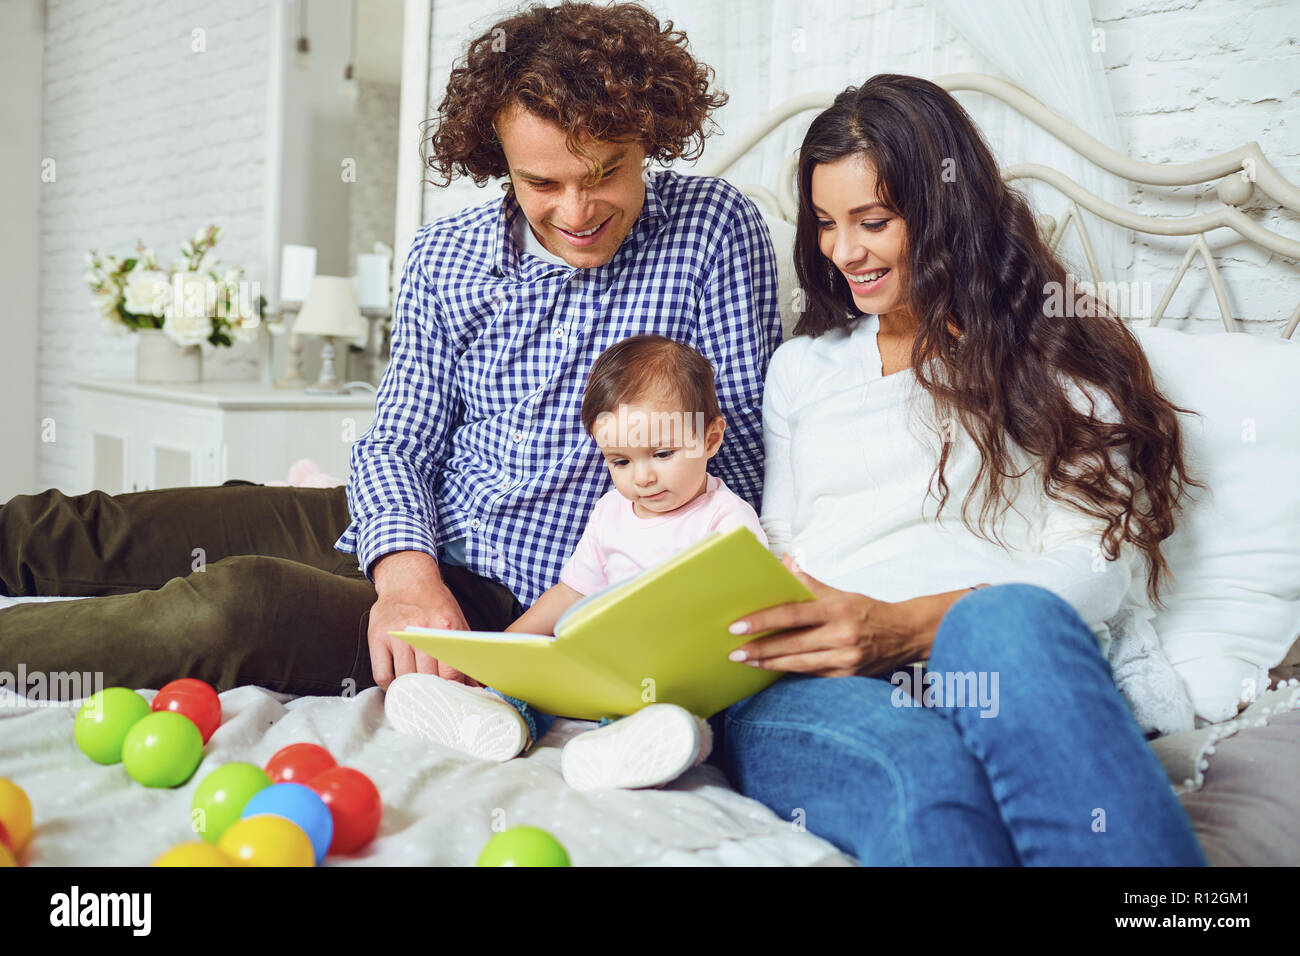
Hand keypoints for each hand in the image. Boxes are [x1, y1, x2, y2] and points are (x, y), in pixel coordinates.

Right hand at [368, 551, 476, 690]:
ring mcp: (395, 634)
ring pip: (404, 678)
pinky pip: (381, 674)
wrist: (407, 579)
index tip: (454, 699)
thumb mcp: (456, 622)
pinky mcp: (377, 637)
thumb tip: (474, 685)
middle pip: (426, 677)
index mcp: (444, 625)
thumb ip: (464, 653)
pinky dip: (390, 686)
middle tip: (436, 701)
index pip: (450, 671)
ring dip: (412, 691)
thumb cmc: (434, 603)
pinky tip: (399, 685)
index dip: (453, 689)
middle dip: (433, 693)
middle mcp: (419, 629)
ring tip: (418, 694)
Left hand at [725, 554, 939, 677]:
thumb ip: (810, 583)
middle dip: (760, 649)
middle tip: (734, 651)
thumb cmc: (868, 611)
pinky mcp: (846, 677)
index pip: (792, 615)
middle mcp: (841, 636)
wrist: (905, 635)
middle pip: (791, 644)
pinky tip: (771, 669)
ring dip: (769, 664)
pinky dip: (790, 671)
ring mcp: (845, 660)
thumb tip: (785, 561)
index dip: (763, 620)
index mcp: (837, 610)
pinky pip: (811, 675)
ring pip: (798, 664)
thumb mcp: (841, 593)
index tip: (738, 626)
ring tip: (746, 662)